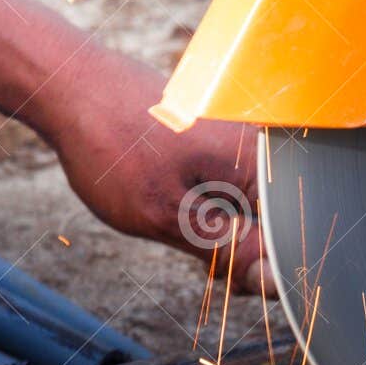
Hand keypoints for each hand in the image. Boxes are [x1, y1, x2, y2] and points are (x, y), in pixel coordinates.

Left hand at [40, 46, 274, 295]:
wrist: (68, 82)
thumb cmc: (113, 143)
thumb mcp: (166, 213)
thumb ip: (227, 250)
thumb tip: (274, 282)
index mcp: (263, 161)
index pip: (296, 236)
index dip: (269, 270)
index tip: (231, 279)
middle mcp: (266, 145)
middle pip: (282, 222)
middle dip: (248, 252)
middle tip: (201, 258)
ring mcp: (247, 138)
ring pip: (260, 206)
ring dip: (230, 230)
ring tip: (183, 222)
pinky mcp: (227, 137)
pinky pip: (241, 185)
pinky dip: (218, 206)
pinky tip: (183, 202)